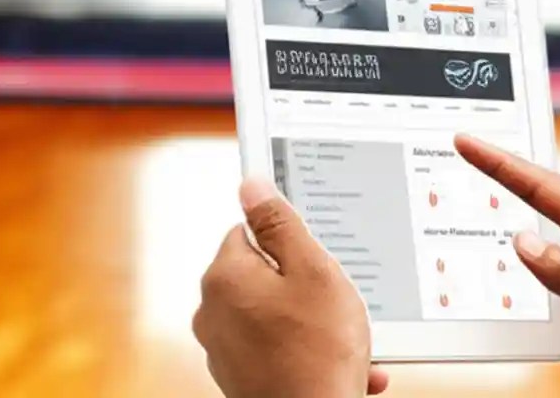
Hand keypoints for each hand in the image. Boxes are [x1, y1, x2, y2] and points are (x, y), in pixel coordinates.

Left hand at [194, 179, 384, 396]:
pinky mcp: (238, 375)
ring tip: (346, 336)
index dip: (290, 241)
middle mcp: (213, 311)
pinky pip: (275, 346)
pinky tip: (337, 360)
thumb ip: (281, 224)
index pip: (249, 230)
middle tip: (335, 299)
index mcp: (225, 276)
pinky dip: (304, 348)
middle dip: (303, 284)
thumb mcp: (313, 270)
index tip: (314, 255)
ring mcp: (223, 347)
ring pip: (273, 313)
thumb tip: (251, 185)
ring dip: (310, 320)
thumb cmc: (318, 351)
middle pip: (262, 273)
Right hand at [456, 135, 559, 349]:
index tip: (467, 141)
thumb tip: (522, 242)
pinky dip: (520, 288)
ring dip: (507, 255)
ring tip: (467, 235)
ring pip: (534, 251)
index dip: (500, 163)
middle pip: (534, 209)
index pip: (542, 185)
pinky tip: (501, 294)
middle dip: (497, 194)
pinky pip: (541, 284)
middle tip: (457, 169)